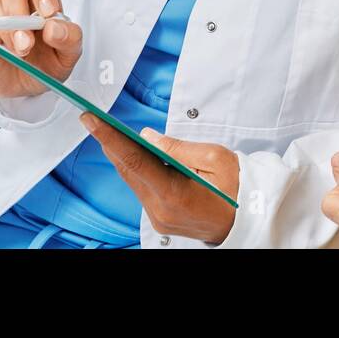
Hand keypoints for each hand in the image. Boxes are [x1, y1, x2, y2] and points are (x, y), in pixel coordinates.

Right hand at [0, 0, 82, 97]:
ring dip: (6, 30)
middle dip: (19, 16)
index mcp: (45, 0)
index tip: (47, 12)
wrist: (27, 88)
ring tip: (18, 52)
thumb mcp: (69, 55)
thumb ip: (70, 38)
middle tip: (27, 44)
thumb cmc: (48, 64)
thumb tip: (54, 27)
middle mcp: (20, 1)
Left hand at [82, 114, 239, 244]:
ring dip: (123, 156)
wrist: (248, 219)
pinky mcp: (160, 219)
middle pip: (128, 171)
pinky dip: (137, 170)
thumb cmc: (238, 188)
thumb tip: (148, 137)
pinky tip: (134, 155)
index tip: (90, 119)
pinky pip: (142, 189)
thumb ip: (177, 147)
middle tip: (94, 119)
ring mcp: (158, 217)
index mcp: (174, 194)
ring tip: (110, 132)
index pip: (134, 160)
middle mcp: (160, 209)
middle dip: (110, 143)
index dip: (109, 137)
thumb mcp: (214, 159)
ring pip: (133, 180)